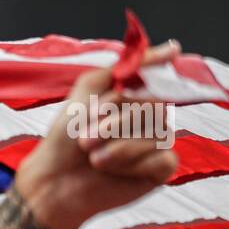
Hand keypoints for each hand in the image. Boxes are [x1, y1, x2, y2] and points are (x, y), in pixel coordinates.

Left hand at [13, 40, 181, 228]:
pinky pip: (164, 158)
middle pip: (156, 106)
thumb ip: (124, 66)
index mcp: (136, 96)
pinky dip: (133, 163)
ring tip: (94, 157)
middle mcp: (151, 117)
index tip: (100, 107)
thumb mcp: (87, 90)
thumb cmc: (65, 138)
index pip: (153, 80)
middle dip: (114, 123)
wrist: (54, 179)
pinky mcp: (160, 169)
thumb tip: (173, 48)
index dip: (121, 96)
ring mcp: (157, 142)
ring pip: (158, 133)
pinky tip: (113, 170)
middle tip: (86, 140)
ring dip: (118, 146)